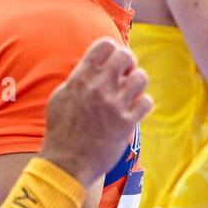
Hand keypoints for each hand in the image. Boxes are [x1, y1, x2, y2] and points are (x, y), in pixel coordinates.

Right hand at [41, 38, 152, 186]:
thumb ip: (78, 78)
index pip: (105, 45)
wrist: (66, 163)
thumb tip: (93, 65)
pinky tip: (134, 111)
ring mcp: (113, 105)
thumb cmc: (62, 131)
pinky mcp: (126, 123)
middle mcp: (98, 87)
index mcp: (80, 78)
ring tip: (130, 94)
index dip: (113, 50)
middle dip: (129, 64)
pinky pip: (147, 101)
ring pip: (141, 77)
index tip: (112, 62)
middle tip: (125, 76)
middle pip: (126, 56)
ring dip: (138, 84)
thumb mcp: (61, 97)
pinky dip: (143, 105)